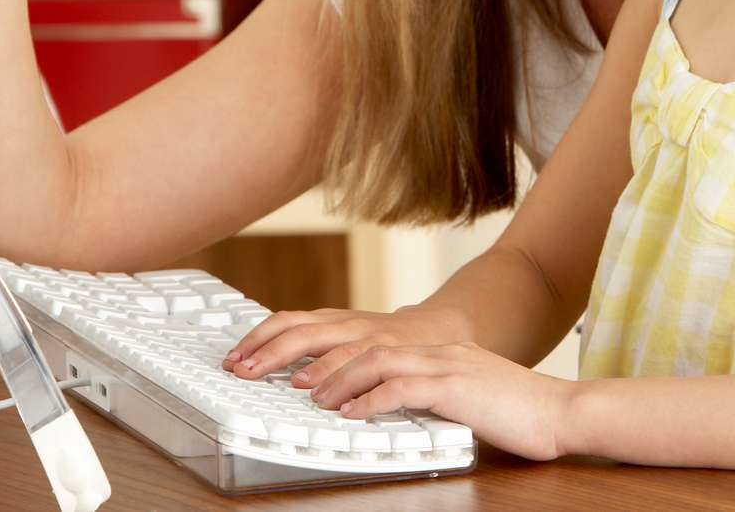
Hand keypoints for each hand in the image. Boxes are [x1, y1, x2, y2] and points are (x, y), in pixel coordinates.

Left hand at [221, 304, 468, 390]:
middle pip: (320, 331)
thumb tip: (300, 370)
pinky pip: (401, 385)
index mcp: (363, 328)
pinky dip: (373, 398)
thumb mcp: (383, 352)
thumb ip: (346, 356)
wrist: (497, 362)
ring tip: (302, 393)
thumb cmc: (433, 364)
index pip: (304, 321)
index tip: (237, 356)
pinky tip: (354, 413)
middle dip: (277, 351)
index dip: (266, 336)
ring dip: (326, 373)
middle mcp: (382, 333)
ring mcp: (412, 353)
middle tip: (247, 372)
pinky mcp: (444, 380)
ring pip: (360, 353)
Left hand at [308, 341, 575, 461]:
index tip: (309, 371)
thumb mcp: (470, 396)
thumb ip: (439, 395)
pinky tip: (354, 412)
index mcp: (441, 352)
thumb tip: (406, 406)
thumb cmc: (521, 412)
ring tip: (316, 397)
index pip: (378, 344)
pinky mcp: (456, 387)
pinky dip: (372, 399)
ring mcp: (447, 365)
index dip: (340, 356)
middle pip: (368, 346)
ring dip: (341, 379)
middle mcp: (440, 351)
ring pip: (379, 361)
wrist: (562, 411)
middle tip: (296, 380)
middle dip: (326, 363)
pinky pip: (403, 388)